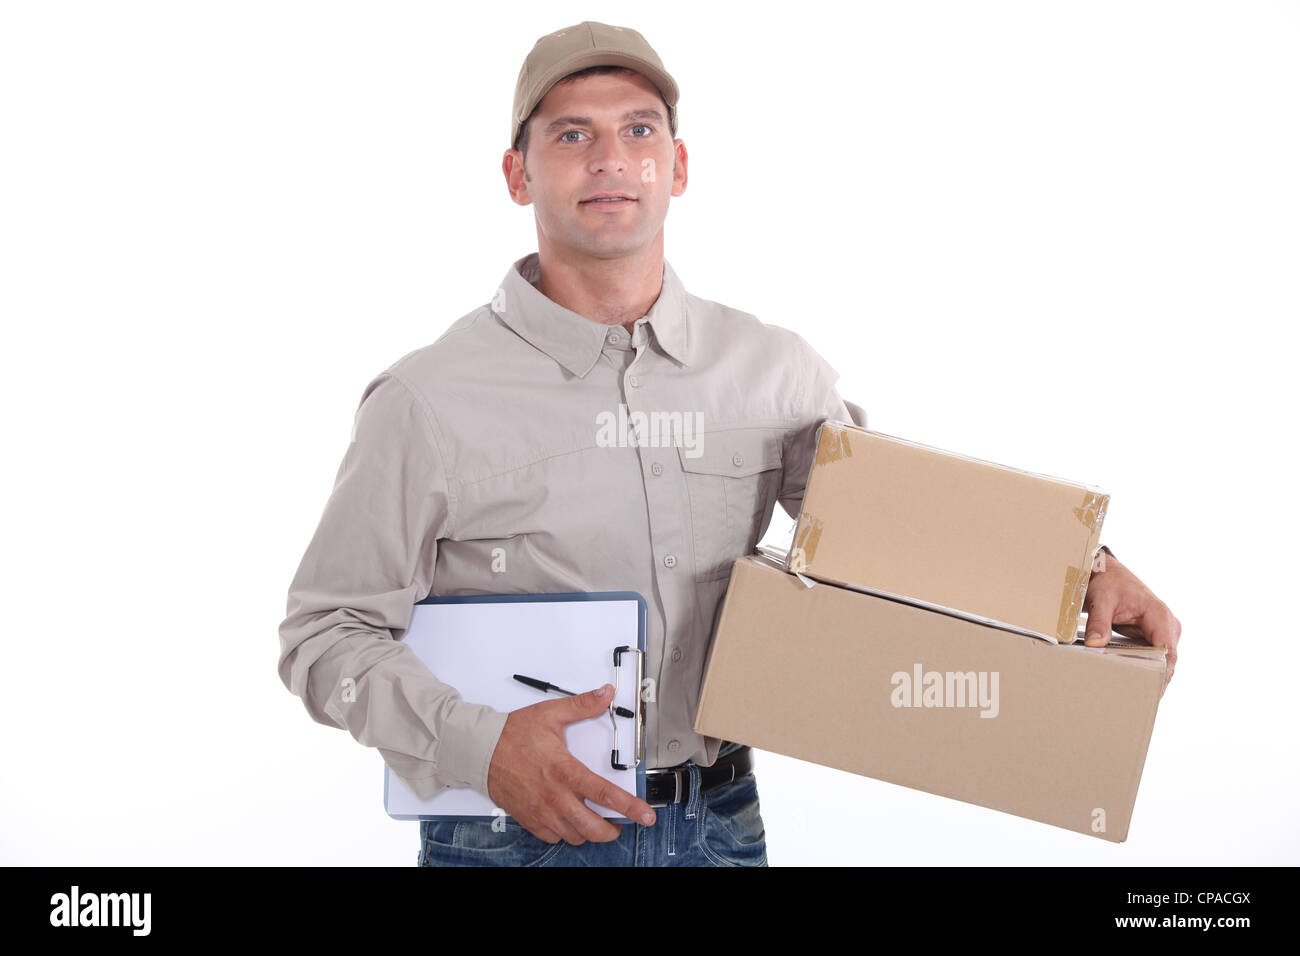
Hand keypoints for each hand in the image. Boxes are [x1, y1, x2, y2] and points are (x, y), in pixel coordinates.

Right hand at [486, 683, 656, 843]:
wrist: (479, 751)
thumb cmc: (512, 735)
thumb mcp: (550, 714)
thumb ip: (582, 705)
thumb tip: (605, 694)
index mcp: (565, 771)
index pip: (605, 794)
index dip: (630, 807)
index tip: (646, 815)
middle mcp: (555, 797)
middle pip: (593, 828)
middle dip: (612, 830)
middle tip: (619, 823)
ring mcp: (541, 812)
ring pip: (575, 836)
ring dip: (588, 831)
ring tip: (593, 819)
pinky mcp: (528, 819)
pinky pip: (553, 837)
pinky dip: (565, 832)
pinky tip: (567, 820)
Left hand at [1082, 551, 1181, 694]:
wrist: (1108, 573)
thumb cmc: (1108, 583)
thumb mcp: (1100, 600)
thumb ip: (1099, 623)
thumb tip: (1095, 645)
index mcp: (1159, 615)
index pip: (1168, 651)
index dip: (1162, 673)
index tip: (1153, 690)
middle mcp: (1167, 624)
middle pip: (1167, 660)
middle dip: (1156, 679)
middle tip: (1140, 700)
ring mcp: (1163, 631)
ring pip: (1162, 661)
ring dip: (1151, 675)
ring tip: (1136, 696)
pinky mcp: (1154, 636)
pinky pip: (1154, 656)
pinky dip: (1145, 667)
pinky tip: (1133, 682)